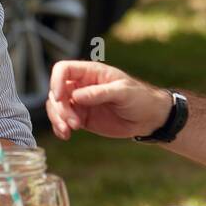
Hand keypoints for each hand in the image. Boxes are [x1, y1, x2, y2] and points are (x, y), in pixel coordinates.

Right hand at [46, 61, 171, 141]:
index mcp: (91, 73)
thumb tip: (76, 96)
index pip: (64, 69)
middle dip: (60, 108)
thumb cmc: (140, 98)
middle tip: (74, 123)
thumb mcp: (123, 92)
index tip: (59, 98)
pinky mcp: (82, 118)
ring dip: (58, 119)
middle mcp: (82, 86)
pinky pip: (63, 121)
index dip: (56, 81)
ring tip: (69, 131)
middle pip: (56, 91)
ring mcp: (81, 102)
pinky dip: (60, 128)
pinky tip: (65, 136)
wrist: (149, 118)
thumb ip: (100, 93)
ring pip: (56, 107)